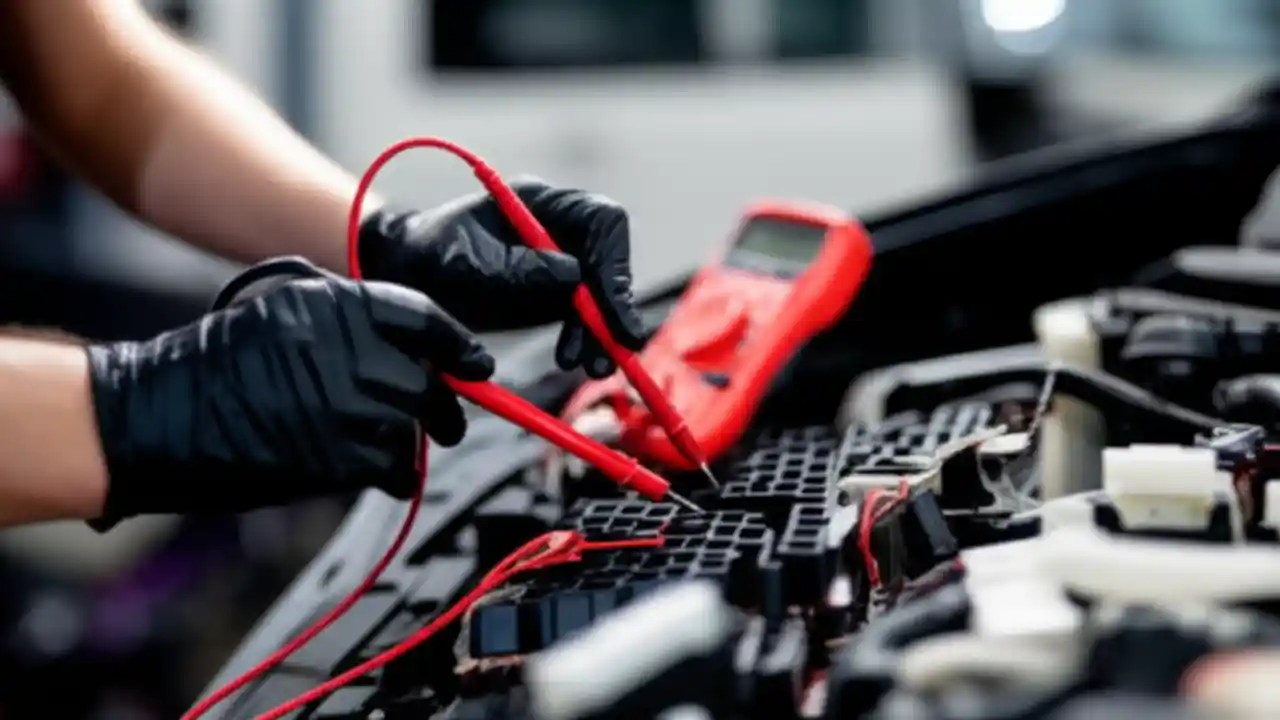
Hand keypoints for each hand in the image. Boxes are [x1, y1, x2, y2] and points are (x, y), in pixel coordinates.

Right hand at [85, 275, 493, 525]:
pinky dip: (400, 474)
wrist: (158, 412)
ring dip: (416, 441)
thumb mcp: (281, 312)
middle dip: (443, 404)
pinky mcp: (335, 453)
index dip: (459, 344)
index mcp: (333, 302)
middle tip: (447, 422)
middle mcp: (347, 345)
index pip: (424, 317)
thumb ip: (347, 321)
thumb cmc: (216, 365)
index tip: (478, 364)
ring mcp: (343, 400)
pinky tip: (391, 477)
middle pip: (427, 377)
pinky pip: (395, 464)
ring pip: (414, 423)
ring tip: (403, 451)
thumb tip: (415, 351)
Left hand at [357, 179, 646, 378]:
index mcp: (543, 202)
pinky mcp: (555, 295)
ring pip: (601, 296)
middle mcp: (561, 229)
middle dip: (613, 307)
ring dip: (601, 332)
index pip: (603, 221)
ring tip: (591, 366)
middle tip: (616, 347)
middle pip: (609, 262)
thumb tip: (572, 274)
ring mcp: (562, 262)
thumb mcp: (468, 259)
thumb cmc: (431, 254)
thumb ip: (517, 266)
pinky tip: (572, 360)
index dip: (615, 262)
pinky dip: (583, 340)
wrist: (406, 277)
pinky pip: (583, 318)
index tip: (612, 307)